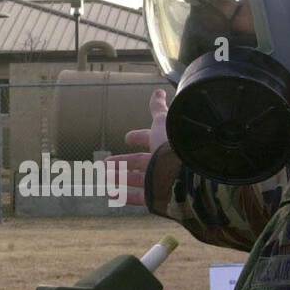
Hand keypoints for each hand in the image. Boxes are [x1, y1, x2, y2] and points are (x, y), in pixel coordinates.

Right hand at [106, 88, 169, 206]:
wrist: (185, 173)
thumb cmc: (173, 145)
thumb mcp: (162, 122)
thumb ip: (158, 109)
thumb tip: (158, 91)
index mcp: (164, 144)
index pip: (149, 139)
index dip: (138, 137)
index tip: (127, 138)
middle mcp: (163, 162)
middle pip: (139, 162)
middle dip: (123, 161)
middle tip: (106, 163)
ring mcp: (160, 180)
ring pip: (136, 179)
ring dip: (119, 177)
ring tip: (104, 176)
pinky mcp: (157, 197)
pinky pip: (139, 198)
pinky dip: (125, 197)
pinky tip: (111, 196)